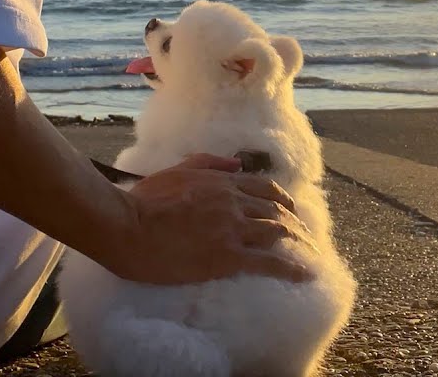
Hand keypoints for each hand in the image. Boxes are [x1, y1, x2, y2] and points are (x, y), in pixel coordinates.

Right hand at [101, 153, 314, 284]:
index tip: (291, 212)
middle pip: (277, 211)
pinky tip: (304, 276)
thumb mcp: (176, 170)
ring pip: (278, 233)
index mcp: (221, 182)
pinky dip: (291, 270)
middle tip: (307, 238)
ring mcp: (232, 229)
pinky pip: (268, 263)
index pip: (264, 189)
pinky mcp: (226, 257)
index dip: (283, 202)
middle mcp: (233, 202)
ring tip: (311, 255)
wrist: (127, 225)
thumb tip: (237, 163)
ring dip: (299, 244)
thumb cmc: (143, 200)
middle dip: (297, 225)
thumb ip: (208, 162)